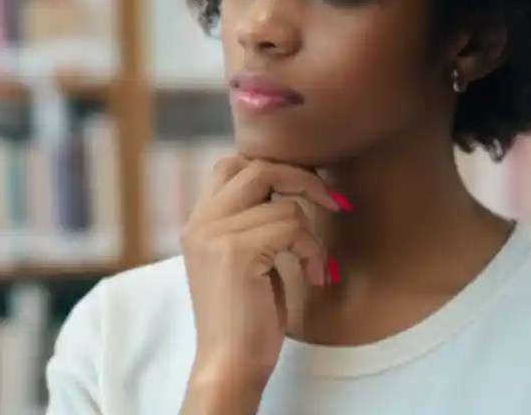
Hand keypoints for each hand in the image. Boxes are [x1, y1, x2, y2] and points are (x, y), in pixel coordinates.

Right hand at [179, 156, 342, 412]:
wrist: (229, 365)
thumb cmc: (246, 320)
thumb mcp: (245, 261)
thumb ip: (252, 223)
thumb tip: (290, 188)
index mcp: (198, 223)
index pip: (230, 165)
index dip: (272, 167)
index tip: (307, 190)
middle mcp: (200, 223)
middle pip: (255, 166)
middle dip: (301, 178)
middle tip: (331, 202)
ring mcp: (214, 234)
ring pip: (283, 201)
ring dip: (312, 234)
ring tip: (313, 265)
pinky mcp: (235, 251)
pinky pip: (292, 226)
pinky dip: (313, 250)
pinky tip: (312, 277)